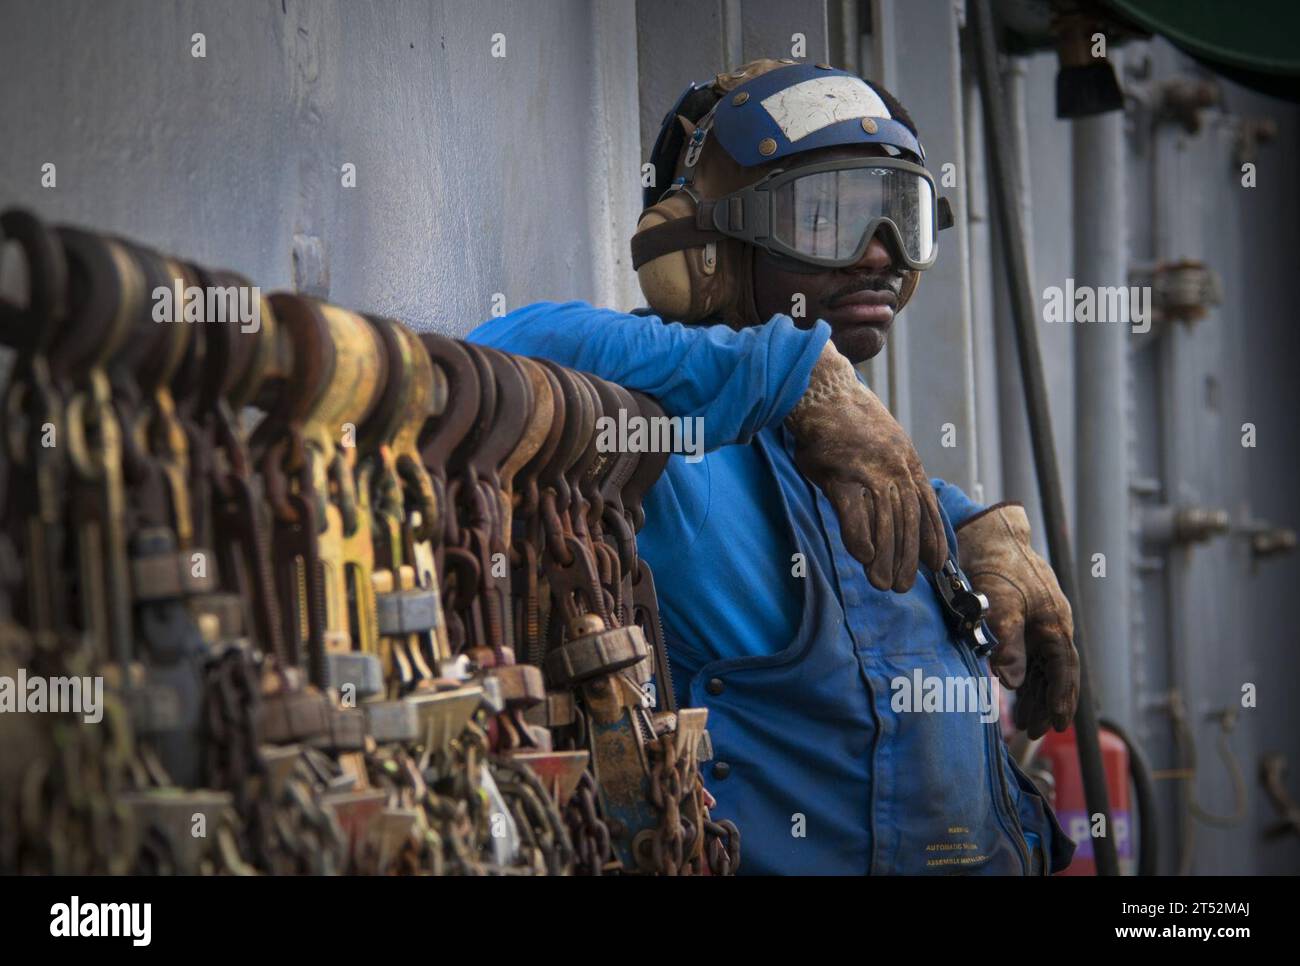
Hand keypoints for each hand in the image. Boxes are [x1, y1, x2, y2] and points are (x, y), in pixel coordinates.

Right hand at [785, 342, 947, 591]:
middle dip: (906, 557)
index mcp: (907, 461)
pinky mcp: (840, 473)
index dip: (932, 537)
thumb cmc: (847, 421)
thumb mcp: (884, 443)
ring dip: (885, 556)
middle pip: (907, 520)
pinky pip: (852, 510)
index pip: (926, 506)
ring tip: (882, 582)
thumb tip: (900, 503)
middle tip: (901, 586)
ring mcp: (869, 469)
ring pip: (884, 521)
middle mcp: (895, 467)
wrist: (823, 391)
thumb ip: (894, 472)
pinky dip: (859, 535)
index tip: (935, 563)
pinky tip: (863, 556)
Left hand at [956, 502, 1078, 738]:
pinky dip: (1025, 677)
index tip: (1057, 725)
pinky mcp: (1024, 621)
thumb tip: (1011, 682)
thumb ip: (1007, 643)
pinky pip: (1030, 656)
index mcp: (1055, 623)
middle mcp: (1052, 625)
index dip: (1063, 698)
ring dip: (1036, 695)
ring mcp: (1039, 623)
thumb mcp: (1000, 605)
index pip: (1065, 669)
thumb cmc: (997, 567)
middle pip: (1055, 674)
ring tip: (1025, 723)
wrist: (989, 537)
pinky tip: (1016, 694)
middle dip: (1048, 704)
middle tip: (1035, 732)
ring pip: (1043, 668)